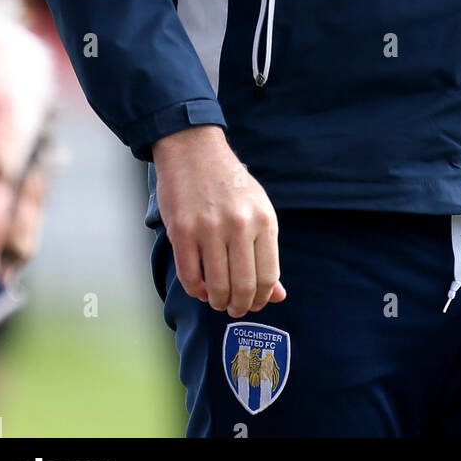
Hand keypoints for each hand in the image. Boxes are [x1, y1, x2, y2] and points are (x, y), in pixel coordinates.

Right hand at [152, 125, 285, 318]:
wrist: (194, 150)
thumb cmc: (230, 182)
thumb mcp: (258, 209)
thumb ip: (267, 252)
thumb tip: (278, 295)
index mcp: (264, 220)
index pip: (268, 276)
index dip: (261, 299)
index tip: (254, 304)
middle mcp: (239, 225)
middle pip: (243, 286)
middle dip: (239, 307)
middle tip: (234, 309)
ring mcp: (209, 228)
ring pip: (217, 286)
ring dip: (217, 302)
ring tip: (217, 300)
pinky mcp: (182, 231)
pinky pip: (189, 276)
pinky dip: (196, 290)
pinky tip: (200, 288)